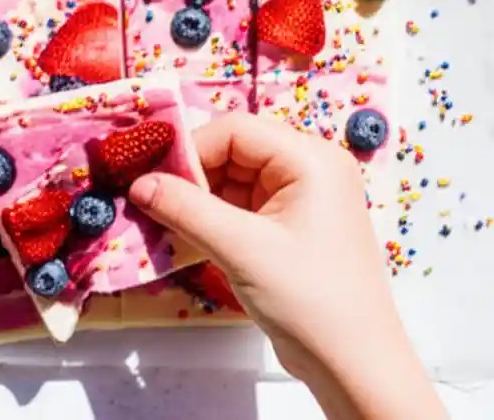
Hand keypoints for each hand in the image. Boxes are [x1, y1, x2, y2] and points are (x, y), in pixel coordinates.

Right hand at [128, 112, 445, 419]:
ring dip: (198, 201)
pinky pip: (242, 208)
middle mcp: (310, 169)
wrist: (354, 364)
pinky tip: (186, 237)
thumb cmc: (311, 301)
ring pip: (233, 181)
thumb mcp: (241, 249)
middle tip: (152, 204)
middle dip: (192, 177)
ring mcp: (302, 200)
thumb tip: (139, 183)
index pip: (235, 130)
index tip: (151, 179)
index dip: (191, 150)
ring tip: (165, 224)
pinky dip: (212, 219)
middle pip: (233, 151)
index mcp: (311, 159)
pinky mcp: (291, 228)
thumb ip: (186, 209)